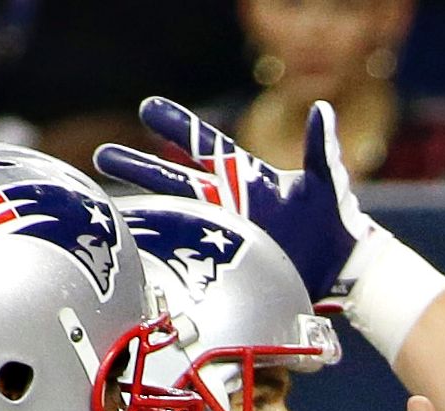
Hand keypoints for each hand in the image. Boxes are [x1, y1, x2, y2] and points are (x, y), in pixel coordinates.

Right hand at [94, 96, 372, 307]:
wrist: (341, 269)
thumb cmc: (335, 223)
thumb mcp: (329, 185)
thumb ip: (321, 150)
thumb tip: (322, 111)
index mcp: (247, 175)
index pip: (205, 144)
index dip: (177, 126)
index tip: (149, 108)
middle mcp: (229, 199)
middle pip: (175, 178)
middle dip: (139, 167)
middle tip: (103, 155)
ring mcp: (225, 230)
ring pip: (175, 213)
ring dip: (142, 206)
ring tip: (106, 201)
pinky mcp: (228, 258)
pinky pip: (189, 249)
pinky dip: (163, 246)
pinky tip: (136, 246)